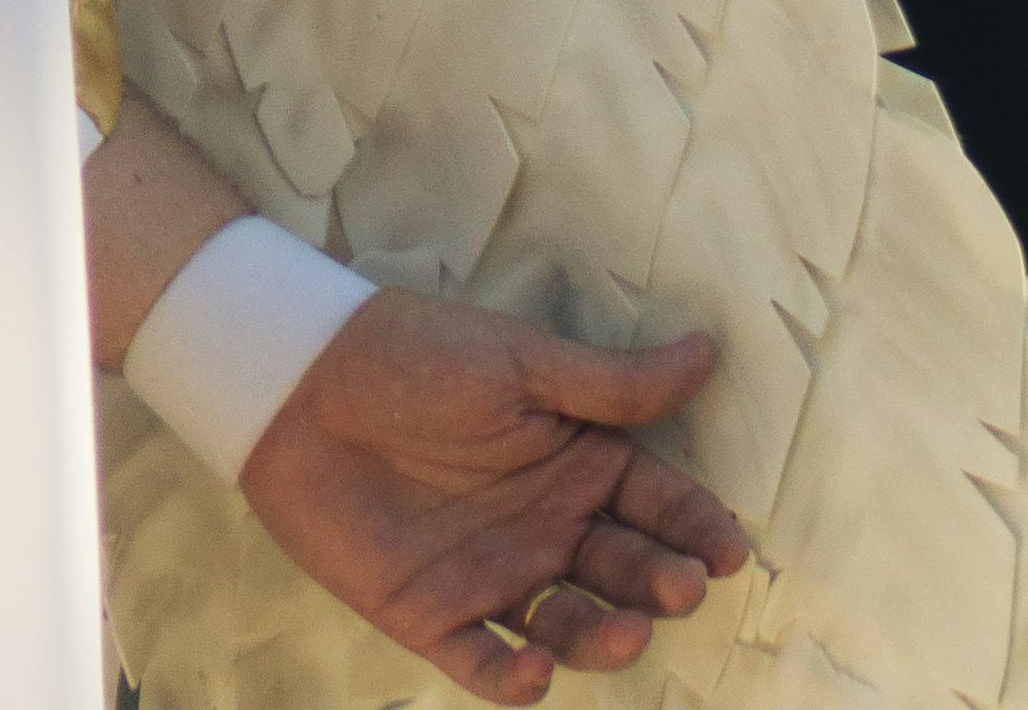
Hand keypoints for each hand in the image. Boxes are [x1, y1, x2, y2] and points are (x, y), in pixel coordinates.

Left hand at [237, 292, 749, 701]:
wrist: (297, 376)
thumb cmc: (413, 353)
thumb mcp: (518, 362)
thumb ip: (609, 382)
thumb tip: (708, 351)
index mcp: (573, 463)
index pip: (657, 505)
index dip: (696, 528)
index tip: (729, 548)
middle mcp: (546, 527)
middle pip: (624, 572)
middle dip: (661, 585)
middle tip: (682, 585)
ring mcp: (494, 576)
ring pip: (570, 629)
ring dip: (605, 640)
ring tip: (627, 631)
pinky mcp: (435, 615)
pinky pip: (486, 662)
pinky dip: (515, 678)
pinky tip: (534, 666)